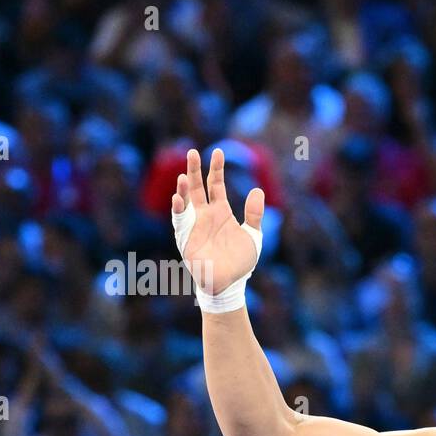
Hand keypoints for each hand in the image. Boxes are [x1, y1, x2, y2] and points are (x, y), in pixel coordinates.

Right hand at [172, 147, 263, 295]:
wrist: (229, 283)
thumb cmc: (240, 262)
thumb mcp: (253, 235)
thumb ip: (254, 213)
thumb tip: (258, 190)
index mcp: (221, 212)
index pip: (216, 185)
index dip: (216, 169)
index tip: (218, 151)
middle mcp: (205, 215)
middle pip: (198, 187)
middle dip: (195, 170)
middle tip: (192, 151)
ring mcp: (194, 225)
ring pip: (186, 201)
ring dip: (184, 188)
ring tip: (186, 176)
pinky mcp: (186, 238)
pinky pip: (180, 221)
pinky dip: (178, 209)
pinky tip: (178, 198)